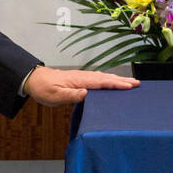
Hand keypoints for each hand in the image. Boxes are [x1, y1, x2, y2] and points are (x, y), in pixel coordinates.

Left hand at [23, 66, 139, 105]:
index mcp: (80, 81)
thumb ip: (71, 95)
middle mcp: (84, 77)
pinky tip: (111, 81)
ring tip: (130, 83)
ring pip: (104, 78)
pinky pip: (98, 79)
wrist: (34, 79)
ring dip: (117, 80)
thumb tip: (86, 94)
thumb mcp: (55, 95)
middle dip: (122, 81)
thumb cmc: (44, 88)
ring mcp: (82, 77)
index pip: (102, 83)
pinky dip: (108, 79)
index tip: (130, 86)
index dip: (116, 84)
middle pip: (107, 78)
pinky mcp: (80, 79)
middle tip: (137, 83)